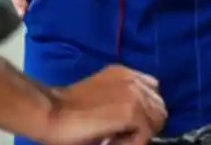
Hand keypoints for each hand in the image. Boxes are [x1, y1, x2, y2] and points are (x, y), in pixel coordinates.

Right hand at [42, 65, 167, 144]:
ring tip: (116, 138)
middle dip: (146, 124)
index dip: (145, 111)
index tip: (128, 125)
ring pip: (157, 121)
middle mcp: (133, 80)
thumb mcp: (102, 94)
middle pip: (159, 107)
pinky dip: (133, 142)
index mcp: (125, 73)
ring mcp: (134, 94)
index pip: (154, 91)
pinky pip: (146, 133)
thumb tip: (139, 120)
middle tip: (121, 134)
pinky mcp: (131, 112)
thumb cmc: (69, 109)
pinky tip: (111, 141)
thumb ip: (122, 98)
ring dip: (141, 133)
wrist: (51, 112)